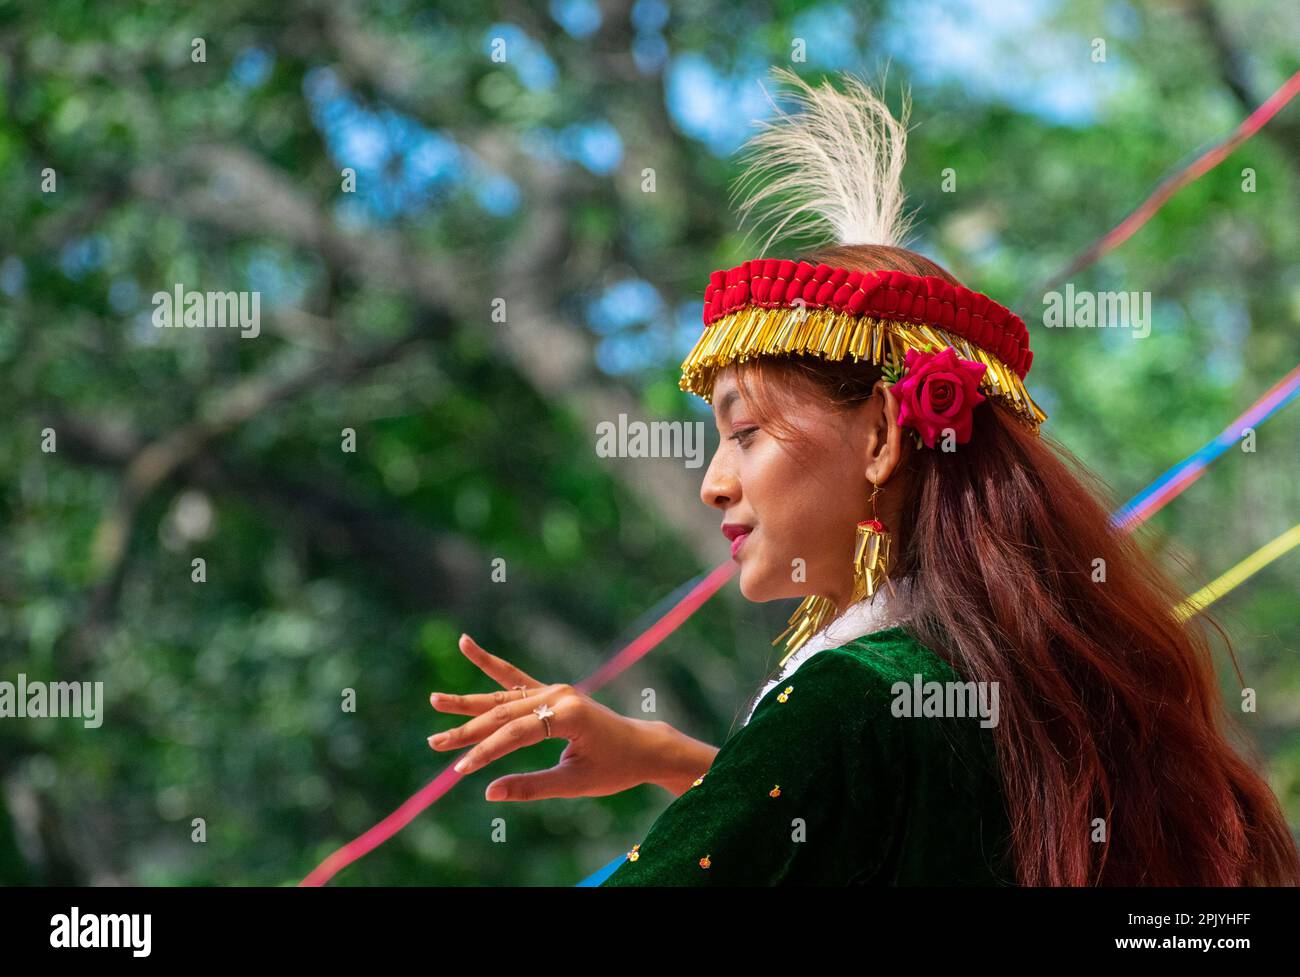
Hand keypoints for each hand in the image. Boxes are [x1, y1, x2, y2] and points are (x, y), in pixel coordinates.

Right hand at [428, 634, 709, 801]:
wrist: (642, 746)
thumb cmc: (614, 767)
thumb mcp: (575, 783)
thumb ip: (532, 786)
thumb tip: (489, 793)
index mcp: (569, 714)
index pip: (516, 733)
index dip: (487, 752)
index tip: (461, 770)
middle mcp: (559, 695)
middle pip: (503, 713)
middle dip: (467, 731)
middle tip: (434, 744)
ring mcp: (554, 689)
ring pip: (503, 695)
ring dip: (468, 702)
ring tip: (434, 701)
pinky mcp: (551, 692)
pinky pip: (514, 679)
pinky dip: (490, 665)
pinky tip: (467, 644)